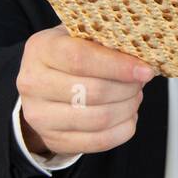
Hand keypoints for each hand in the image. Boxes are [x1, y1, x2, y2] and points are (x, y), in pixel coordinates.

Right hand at [16, 24, 156, 155]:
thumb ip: (106, 40)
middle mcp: (33, 83)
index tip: (145, 70)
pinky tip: (128, 115)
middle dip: (128, 88)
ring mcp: (40, 116)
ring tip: (134, 96)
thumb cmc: (68, 55)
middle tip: (141, 81)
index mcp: (41, 49)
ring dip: (127, 107)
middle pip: (93, 92)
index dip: (118, 66)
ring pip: (98, 119)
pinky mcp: (54, 140)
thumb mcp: (81, 36)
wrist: (42, 84)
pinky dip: (123, 129)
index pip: (81, 59)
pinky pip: (99, 141)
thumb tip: (141, 54)